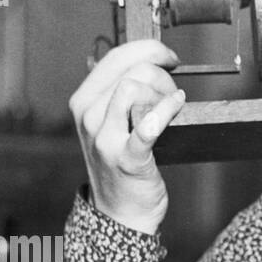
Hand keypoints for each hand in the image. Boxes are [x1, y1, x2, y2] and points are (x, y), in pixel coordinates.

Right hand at [68, 40, 185, 234]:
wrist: (120, 212)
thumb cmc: (122, 164)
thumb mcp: (109, 124)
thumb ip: (119, 94)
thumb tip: (148, 62)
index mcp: (83, 101)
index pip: (116, 57)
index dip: (149, 49)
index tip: (170, 57)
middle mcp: (88, 116)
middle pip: (130, 70)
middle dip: (160, 73)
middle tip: (173, 91)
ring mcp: (104, 138)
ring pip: (134, 87)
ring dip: (162, 91)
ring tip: (172, 106)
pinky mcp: (126, 158)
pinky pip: (147, 124)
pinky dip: (166, 108)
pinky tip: (178, 104)